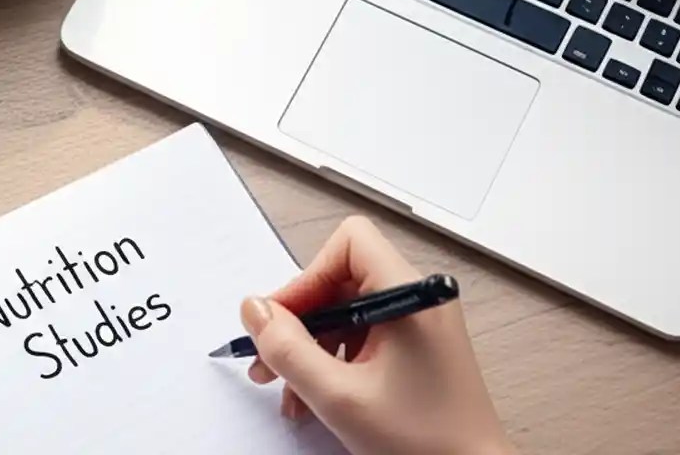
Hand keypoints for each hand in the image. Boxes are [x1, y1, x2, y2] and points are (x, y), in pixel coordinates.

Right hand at [241, 218, 513, 454]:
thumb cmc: (425, 443)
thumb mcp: (338, 396)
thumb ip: (288, 349)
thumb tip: (253, 309)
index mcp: (410, 296)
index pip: (349, 244)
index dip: (308, 276)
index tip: (282, 319)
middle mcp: (417, 300)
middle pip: (340, 279)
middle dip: (299, 320)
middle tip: (268, 357)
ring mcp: (418, 325)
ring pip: (344, 312)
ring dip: (309, 348)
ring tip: (288, 390)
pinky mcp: (415, 349)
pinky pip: (360, 337)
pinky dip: (331, 362)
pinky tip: (312, 398)